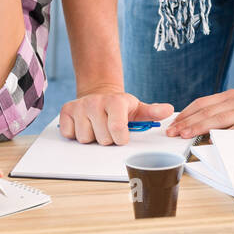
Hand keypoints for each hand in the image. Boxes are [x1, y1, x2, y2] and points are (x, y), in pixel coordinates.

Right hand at [59, 86, 173, 145]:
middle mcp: (95, 102)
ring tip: (96, 126)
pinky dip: (76, 134)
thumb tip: (168, 110)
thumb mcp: (137, 108)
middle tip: (108, 128)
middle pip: (102, 139)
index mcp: (115, 101)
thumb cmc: (119, 107)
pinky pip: (69, 134)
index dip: (120, 138)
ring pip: (84, 139)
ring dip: (92, 137)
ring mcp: (79, 106)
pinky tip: (84, 124)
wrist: (98, 95)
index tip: (121, 134)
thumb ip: (152, 112)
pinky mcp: (65, 111)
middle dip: (106, 138)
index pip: (117, 130)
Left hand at [166, 85, 233, 136]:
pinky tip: (211, 138)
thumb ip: (229, 112)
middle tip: (172, 131)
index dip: (187, 113)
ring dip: (197, 126)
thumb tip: (208, 127)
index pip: (203, 103)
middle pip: (205, 110)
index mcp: (232, 96)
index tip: (174, 122)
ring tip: (184, 134)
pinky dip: (222, 132)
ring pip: (216, 118)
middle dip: (186, 121)